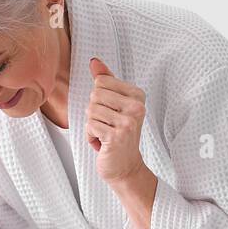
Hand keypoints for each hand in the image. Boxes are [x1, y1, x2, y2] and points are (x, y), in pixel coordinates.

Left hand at [86, 57, 145, 183]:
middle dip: (94, 112)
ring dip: (92, 125)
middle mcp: (136, 107)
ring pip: (91, 111)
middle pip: (95, 95)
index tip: (110, 113)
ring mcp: (128, 122)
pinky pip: (90, 126)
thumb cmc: (118, 135)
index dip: (99, 98)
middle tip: (107, 126)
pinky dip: (91, 136)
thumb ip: (106, 81)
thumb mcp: (114, 105)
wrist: (125, 166)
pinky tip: (103, 143)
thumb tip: (94, 61)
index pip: (101, 81)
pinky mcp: (116, 136)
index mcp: (137, 95)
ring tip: (105, 135)